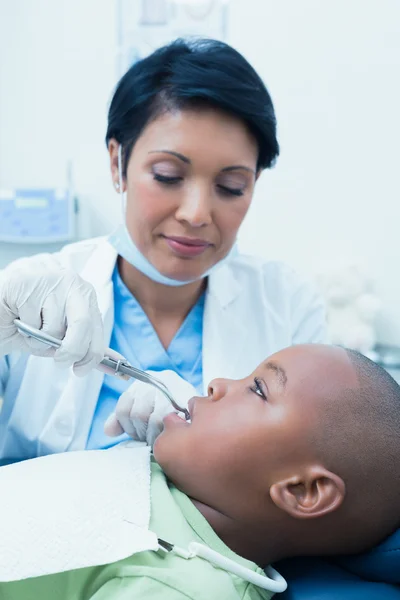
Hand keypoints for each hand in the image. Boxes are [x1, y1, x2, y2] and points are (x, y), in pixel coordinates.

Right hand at [0, 253, 104, 375]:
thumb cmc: (28, 323)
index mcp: (84, 295)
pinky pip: (31, 322)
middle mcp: (71, 283)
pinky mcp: (26, 283)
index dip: (92, 354)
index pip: (96, 327)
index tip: (80, 370)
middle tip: (60, 362)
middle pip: (82, 325)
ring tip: (29, 327)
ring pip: (53, 328)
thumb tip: (115, 365)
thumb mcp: (58, 338)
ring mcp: (49, 279)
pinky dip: (23, 330)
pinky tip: (18, 317)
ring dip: (38, 340)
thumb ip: (84, 346)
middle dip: (72, 351)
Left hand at [104, 370, 195, 445]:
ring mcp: (175, 388)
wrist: (203, 402)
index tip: (135, 433)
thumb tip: (109, 431)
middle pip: (138, 413)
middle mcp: (159, 380)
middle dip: (141, 432)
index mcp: (144, 380)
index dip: (127, 426)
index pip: (124, 407)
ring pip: (154, 419)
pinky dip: (168, 431)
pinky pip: (172, 420)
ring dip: (154, 435)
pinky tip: (170, 435)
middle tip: (148, 438)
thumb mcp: (141, 408)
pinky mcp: (189, 400)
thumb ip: (122, 419)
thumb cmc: (167, 406)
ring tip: (159, 438)